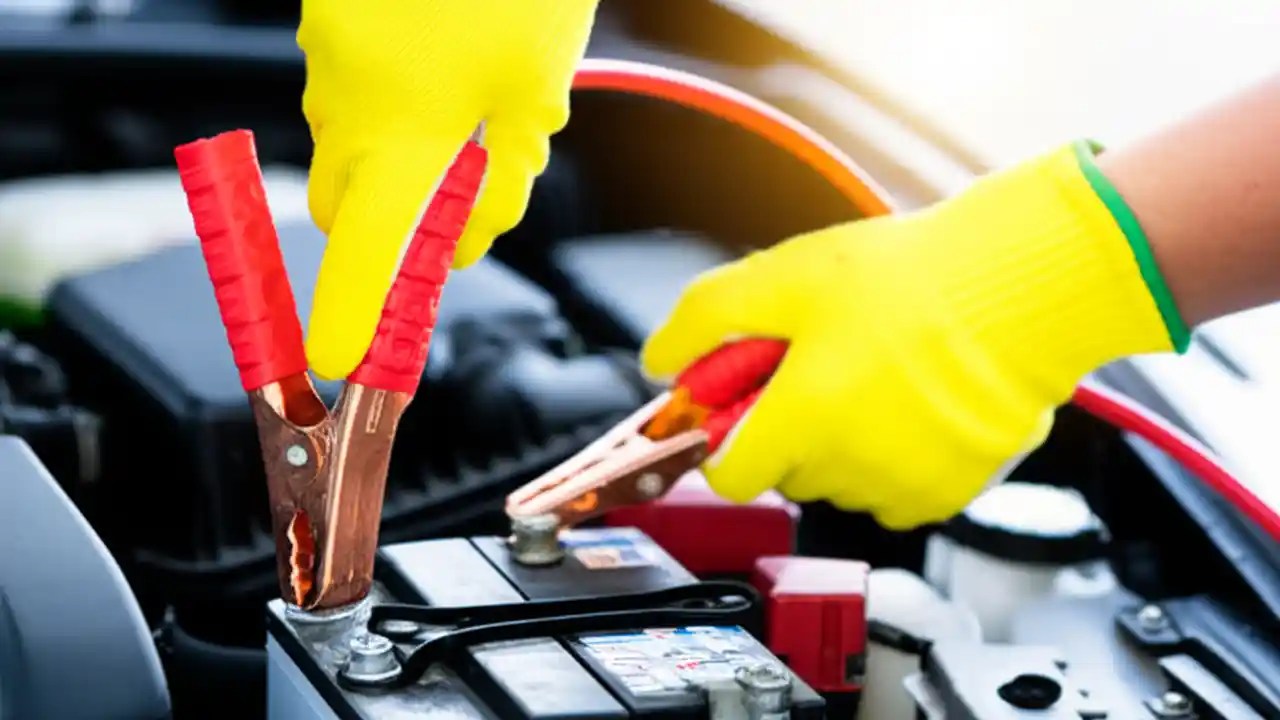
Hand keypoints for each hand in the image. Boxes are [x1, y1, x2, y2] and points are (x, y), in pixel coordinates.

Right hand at [298, 0, 598, 379]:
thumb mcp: (536, 101)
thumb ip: (500, 183)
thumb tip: (468, 239)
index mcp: (401, 142)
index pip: (362, 257)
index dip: (348, 314)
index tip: (338, 355)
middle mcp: (345, 109)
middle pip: (342, 207)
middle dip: (384, 226)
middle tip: (453, 205)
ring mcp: (325, 62)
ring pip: (343, 145)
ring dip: (391, 156)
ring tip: (465, 109)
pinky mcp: (324, 25)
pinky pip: (343, 89)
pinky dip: (384, 102)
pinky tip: (439, 64)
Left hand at [641, 142, 1182, 528]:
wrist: (1021, 287)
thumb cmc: (912, 278)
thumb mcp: (785, 275)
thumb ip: (706, 317)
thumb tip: (659, 359)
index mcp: (801, 420)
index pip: (727, 473)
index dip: (726, 435)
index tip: (743, 404)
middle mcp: (849, 467)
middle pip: (786, 468)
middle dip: (791, 423)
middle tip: (824, 362)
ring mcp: (904, 485)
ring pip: (843, 479)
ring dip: (846, 439)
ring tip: (880, 370)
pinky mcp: (954, 492)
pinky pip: (899, 488)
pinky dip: (898, 455)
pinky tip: (916, 399)